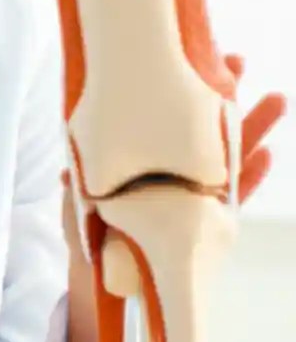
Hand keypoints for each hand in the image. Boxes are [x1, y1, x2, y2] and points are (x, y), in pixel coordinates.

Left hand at [60, 53, 286, 262]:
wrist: (108, 281)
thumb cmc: (94, 238)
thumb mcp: (80, 206)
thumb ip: (82, 187)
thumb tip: (68, 174)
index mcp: (144, 162)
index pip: (164, 121)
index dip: (176, 93)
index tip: (189, 61)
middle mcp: (174, 172)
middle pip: (200, 128)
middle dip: (219, 95)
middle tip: (238, 60)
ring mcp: (195, 194)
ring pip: (227, 155)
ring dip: (249, 129)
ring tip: (273, 98)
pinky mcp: (208, 218)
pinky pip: (234, 195)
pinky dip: (251, 176)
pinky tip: (267, 156)